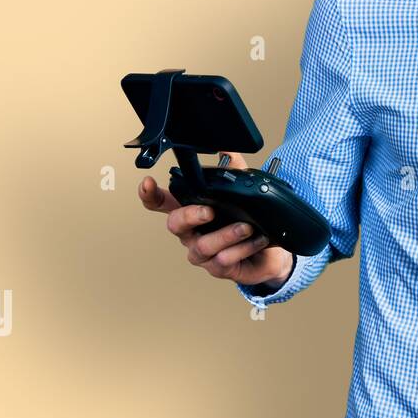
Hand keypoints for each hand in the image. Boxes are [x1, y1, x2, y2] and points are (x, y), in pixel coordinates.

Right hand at [138, 150, 293, 287]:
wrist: (270, 252)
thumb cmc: (249, 221)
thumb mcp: (243, 193)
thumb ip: (234, 170)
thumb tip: (227, 150)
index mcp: (191, 210)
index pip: (162, 203)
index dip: (149, 195)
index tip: (147, 183)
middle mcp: (191, 233)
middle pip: (175, 225)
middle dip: (190, 216)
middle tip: (209, 211)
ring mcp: (203, 252)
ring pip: (202, 246)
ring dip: (226, 234)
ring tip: (246, 227)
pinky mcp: (218, 268)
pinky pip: (223, 260)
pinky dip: (242, 248)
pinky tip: (257, 240)